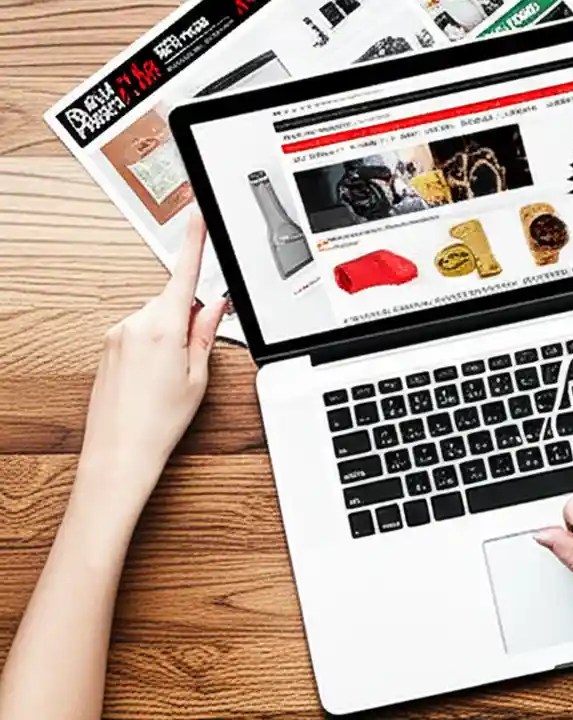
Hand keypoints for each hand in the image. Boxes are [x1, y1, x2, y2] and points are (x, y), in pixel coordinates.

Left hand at [76, 214, 225, 513]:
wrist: (119, 453)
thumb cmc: (159, 422)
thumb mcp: (198, 376)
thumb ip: (206, 333)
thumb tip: (214, 305)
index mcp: (164, 327)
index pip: (184, 273)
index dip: (195, 241)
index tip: (198, 215)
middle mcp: (135, 323)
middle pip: (173, 300)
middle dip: (189, 318)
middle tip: (194, 358)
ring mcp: (117, 334)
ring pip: (156, 318)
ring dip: (170, 336)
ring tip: (170, 378)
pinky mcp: (107, 345)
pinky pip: (139, 332)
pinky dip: (153, 347)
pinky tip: (155, 378)